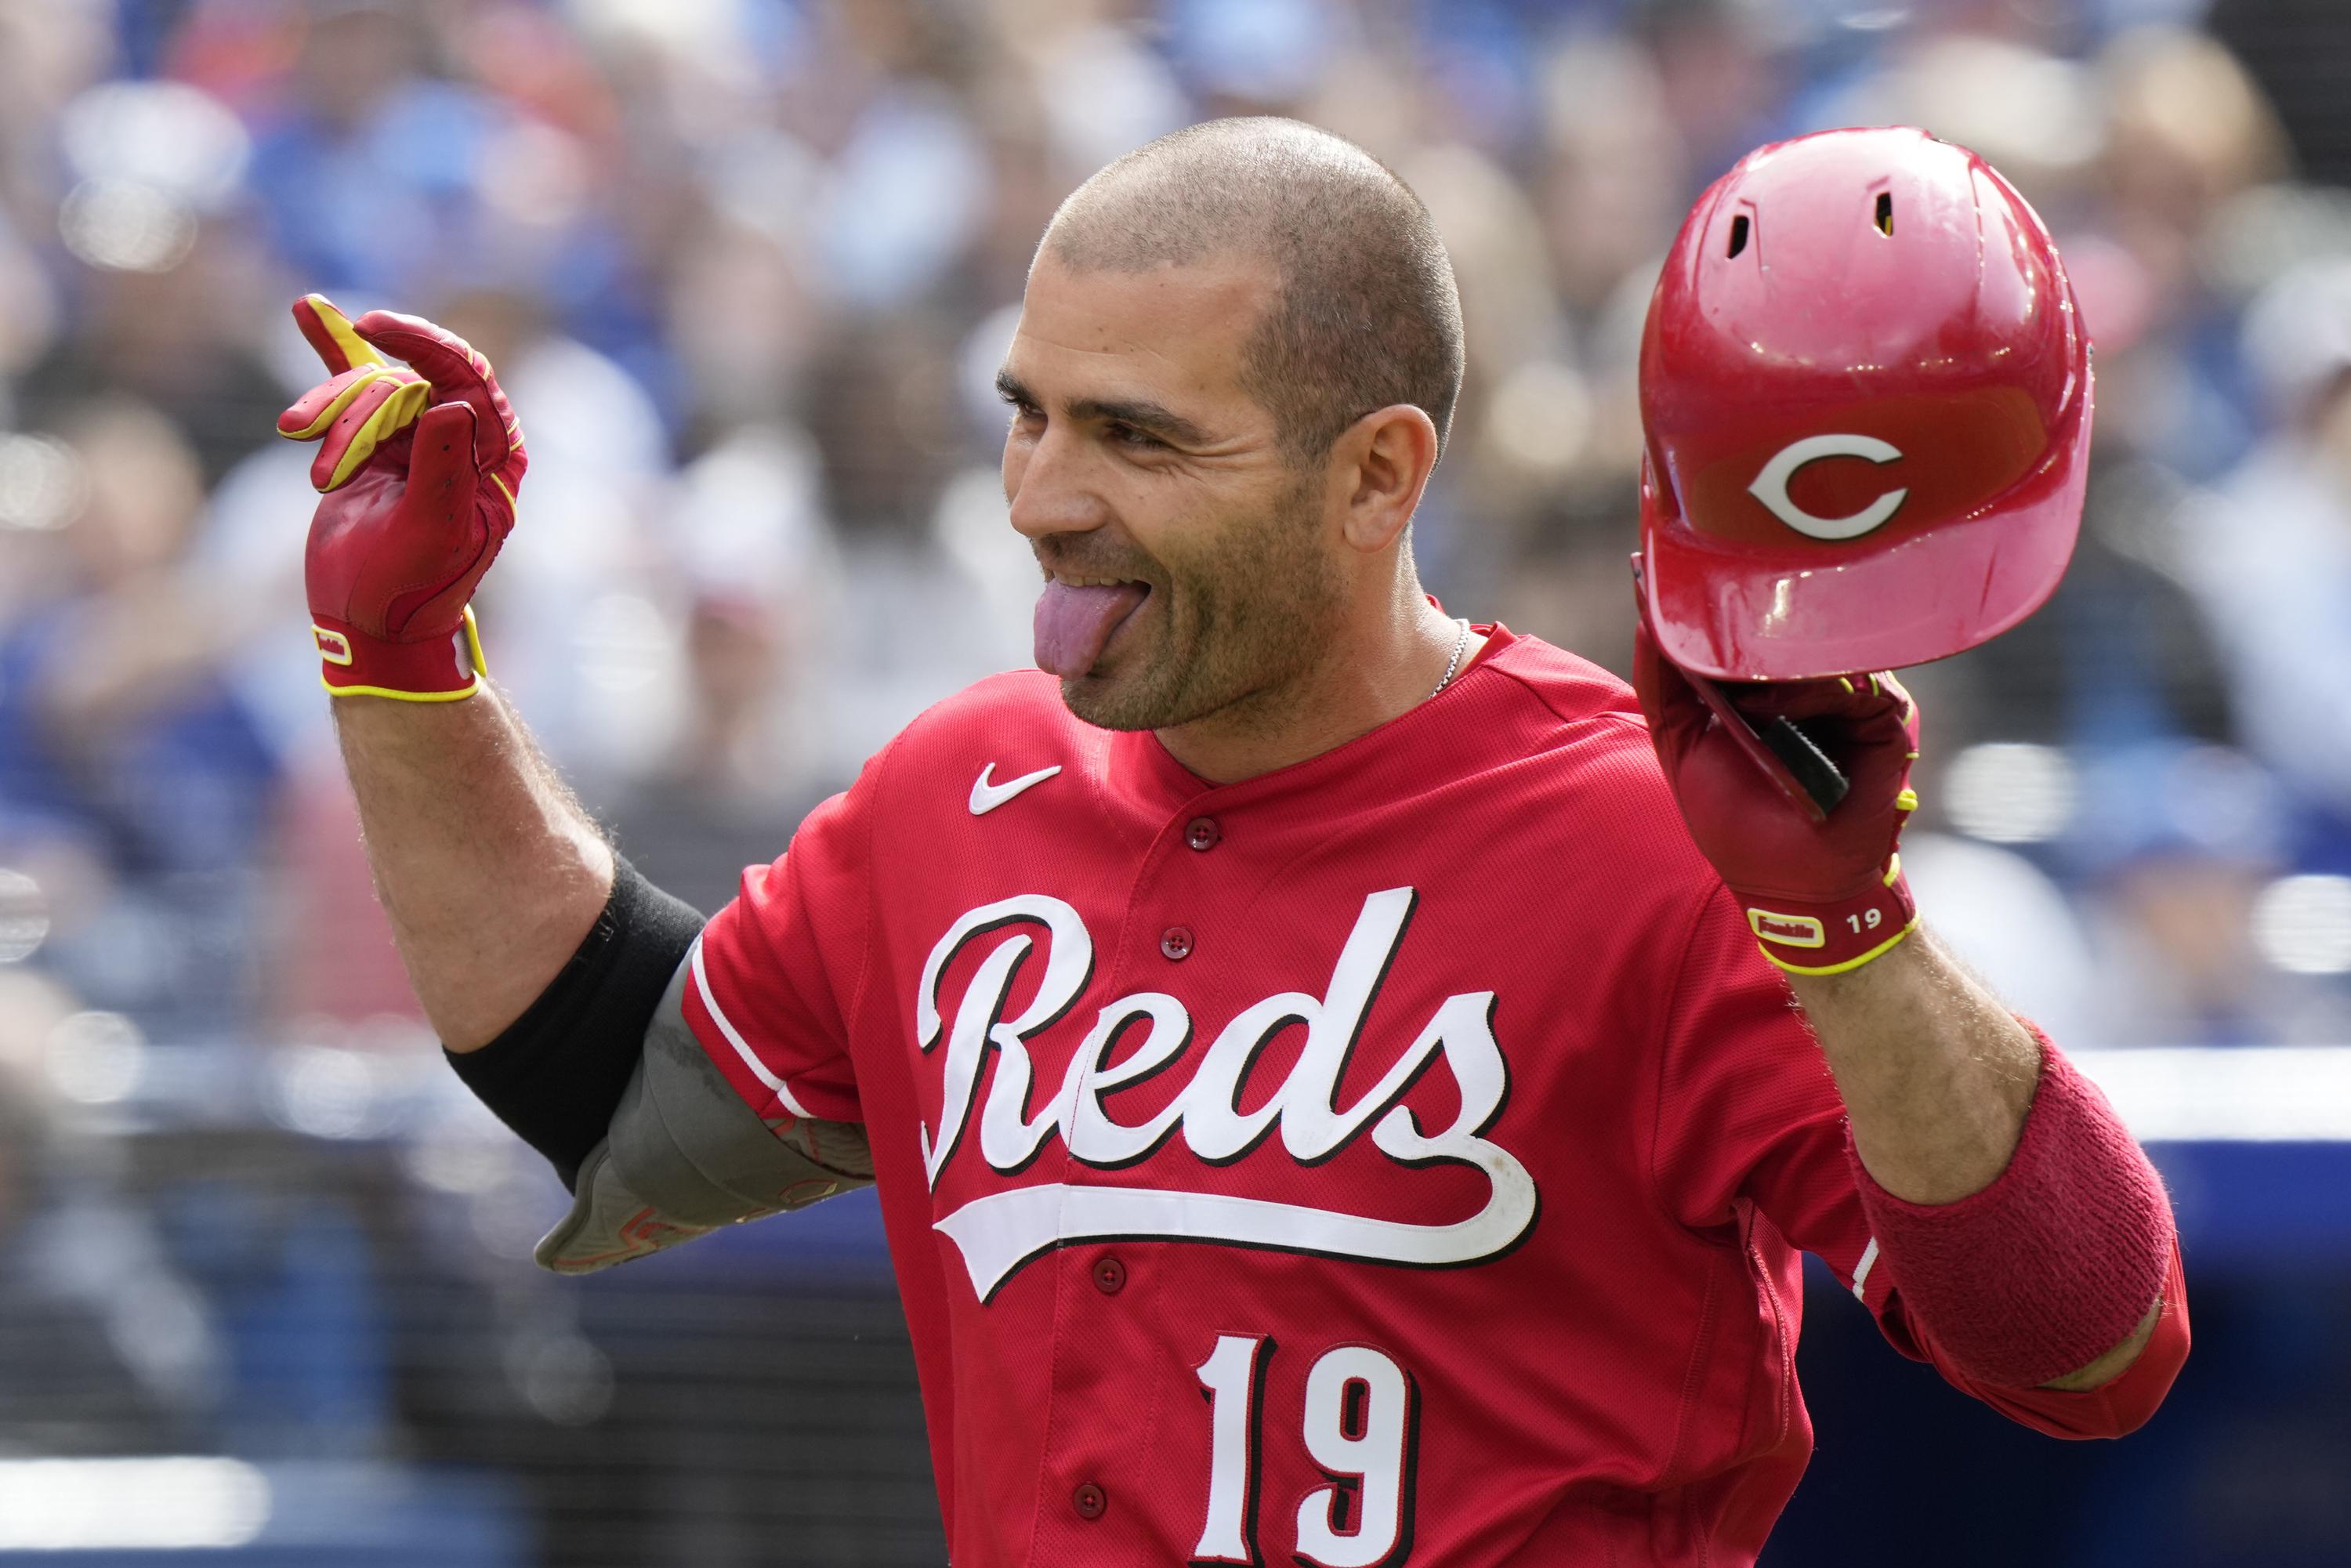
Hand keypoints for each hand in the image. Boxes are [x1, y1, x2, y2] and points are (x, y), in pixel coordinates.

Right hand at [275, 295, 526, 699]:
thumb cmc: (412, 587)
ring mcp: (415, 435)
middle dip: (355, 407)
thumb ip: (442, 469)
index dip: (424, 345)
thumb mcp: (431, 533)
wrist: (369, 621)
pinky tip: (307, 310)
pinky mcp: (372, 441)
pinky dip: (331, 350)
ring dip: (328, 411)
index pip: (467, 378)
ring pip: (368, 390)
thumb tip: (454, 404)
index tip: (373, 327)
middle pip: (406, 382)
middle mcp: (460, 437)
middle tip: (309, 444)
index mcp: (493, 455)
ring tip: (293, 436)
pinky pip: (354, 385)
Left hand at [1633, 614, 1919, 973]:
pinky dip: (1812, 691)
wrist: (1786, 882)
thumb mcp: (1682, 743)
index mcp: (1770, 683)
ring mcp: (1852, 699)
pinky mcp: (1885, 720)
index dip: (1720, 607)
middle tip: (1710, 621)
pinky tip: (1771, 713)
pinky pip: (1856, 683)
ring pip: (1824, 647)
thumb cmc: (1736, 820)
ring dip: (1774, 664)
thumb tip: (1647, 616)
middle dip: (1748, 623)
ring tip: (1740, 700)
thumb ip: (1664, 684)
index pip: (1754, 626)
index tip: (1680, 577)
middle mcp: (1814, 683)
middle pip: (1791, 625)